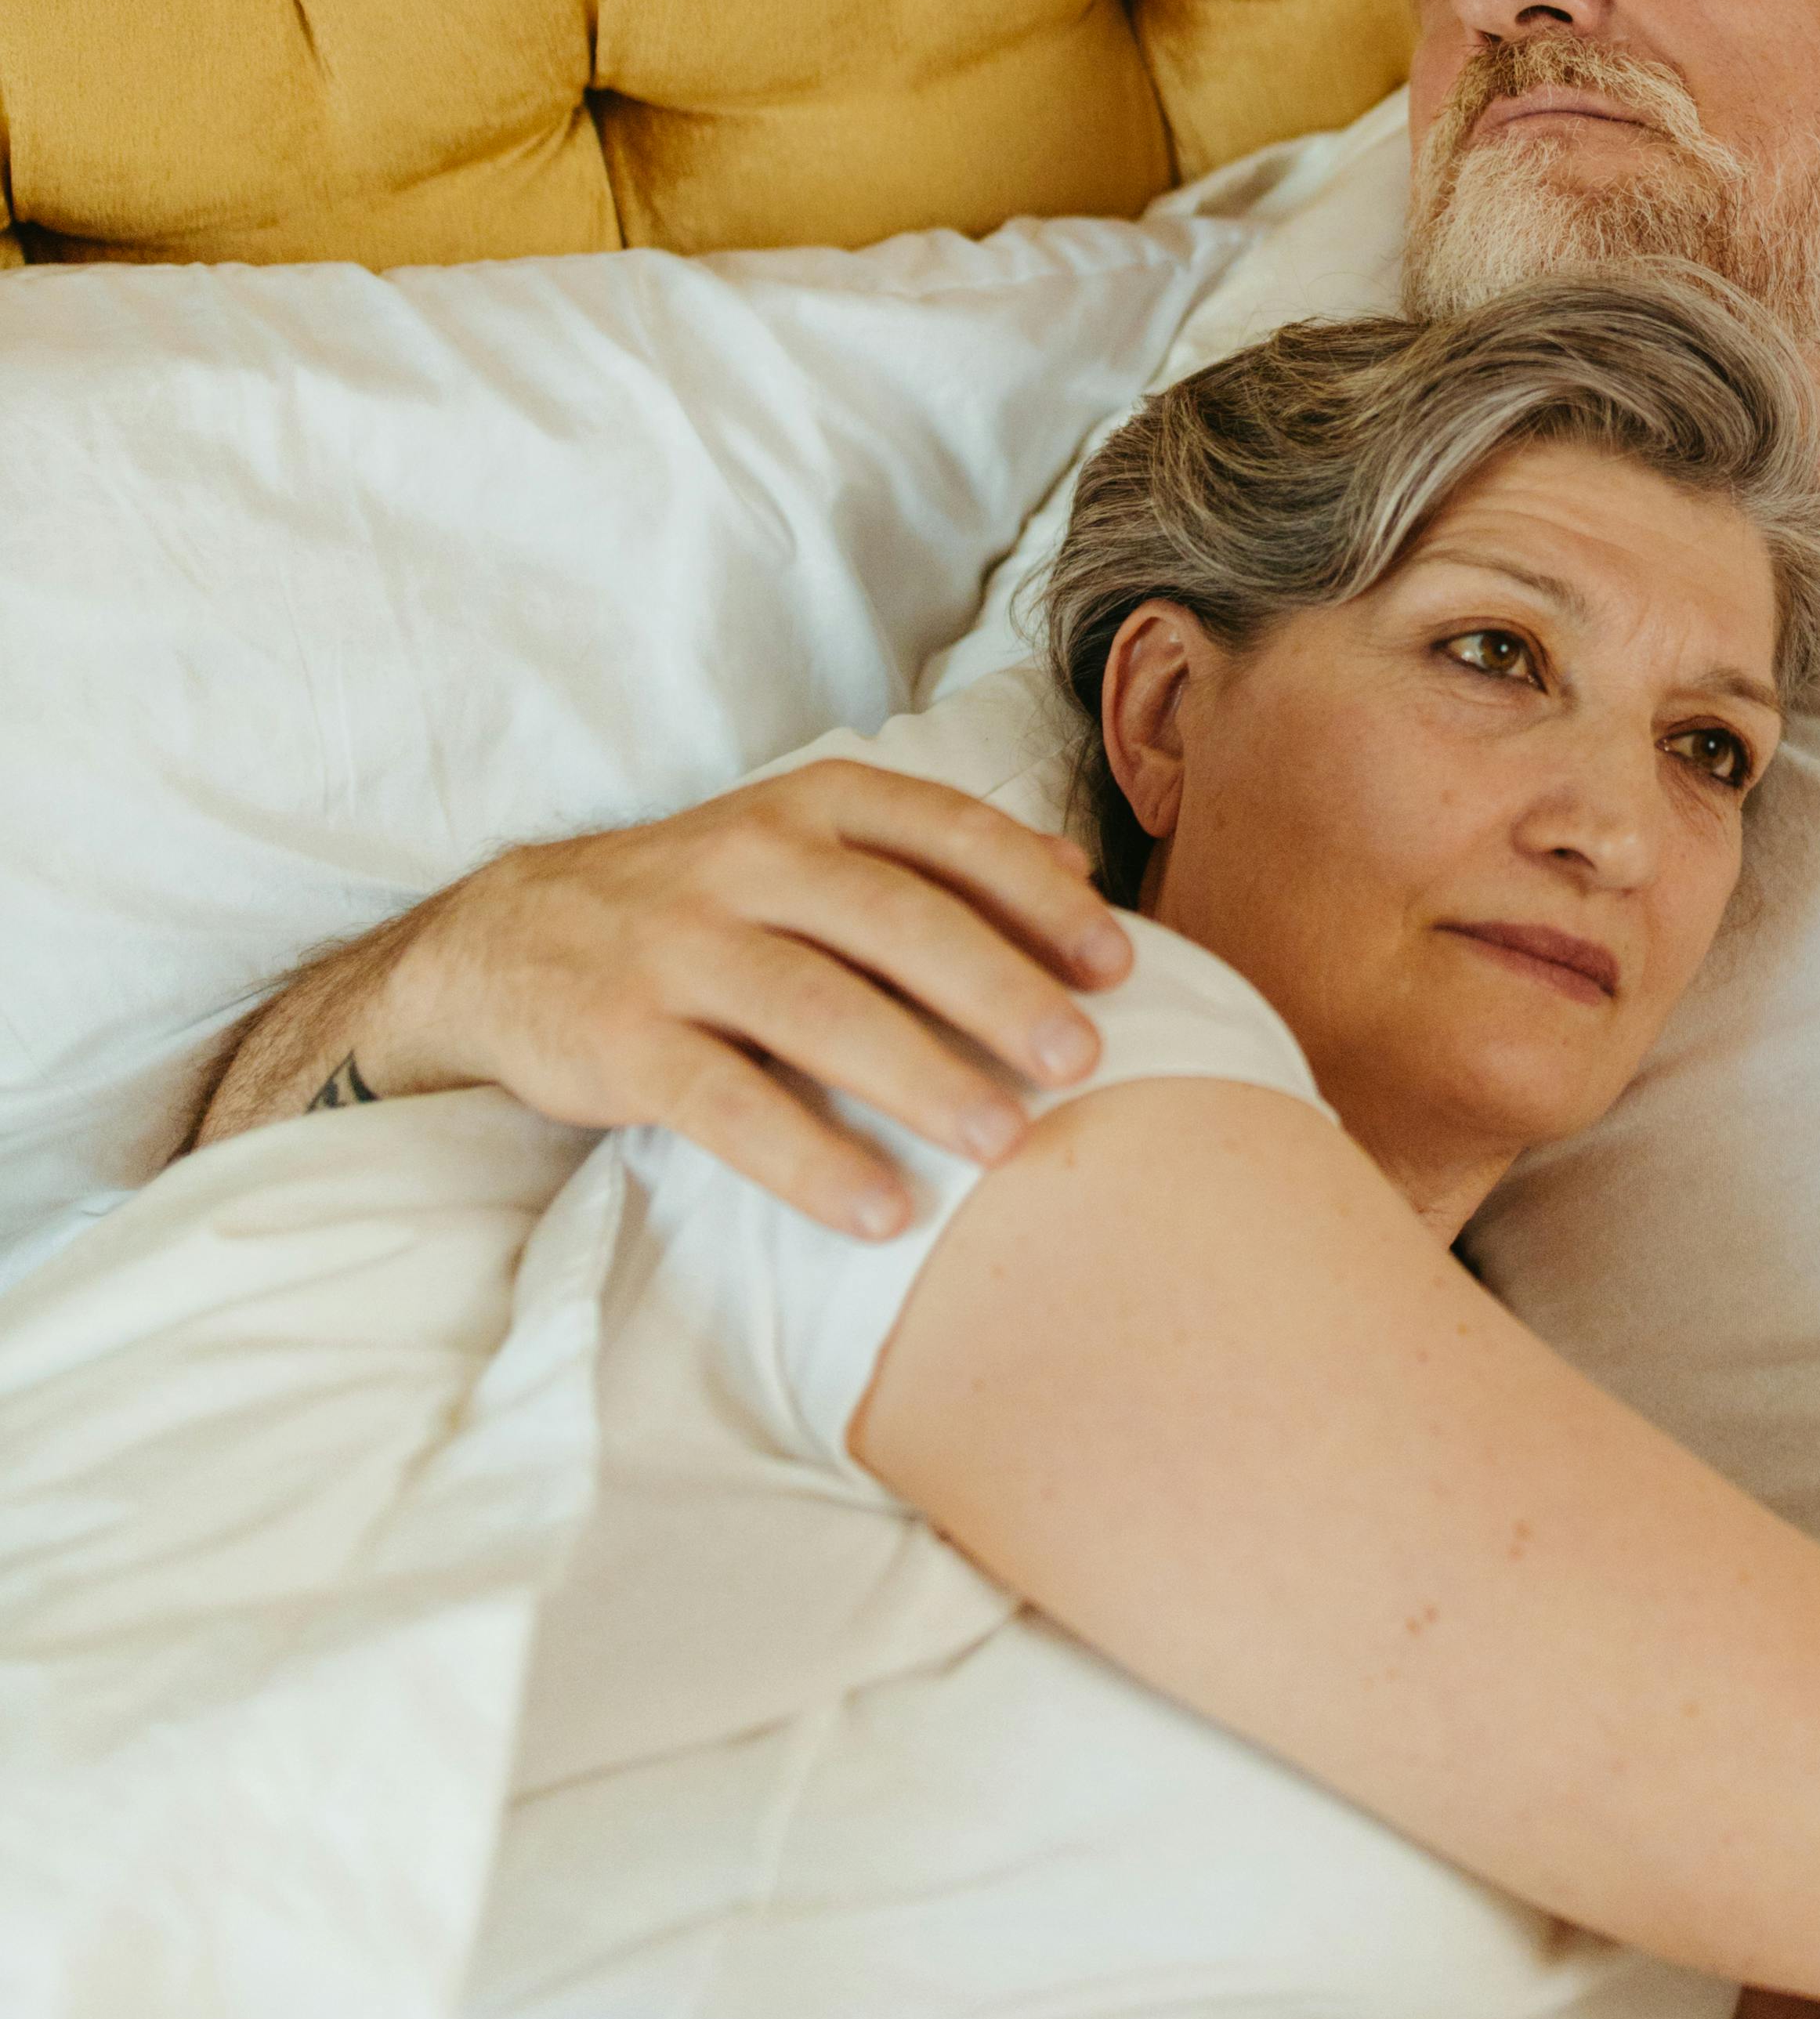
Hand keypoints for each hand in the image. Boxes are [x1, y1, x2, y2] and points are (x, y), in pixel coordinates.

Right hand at [242, 768, 1130, 1232]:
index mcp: (806, 806)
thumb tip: (1074, 877)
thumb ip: (928, 856)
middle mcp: (745, 861)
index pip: (942, 833)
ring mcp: (677, 949)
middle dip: (997, 992)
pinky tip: (882, 1212)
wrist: (502, 943)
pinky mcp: (621, 1041)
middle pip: (894, 921)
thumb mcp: (801, 843)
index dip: (1036, 897)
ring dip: (922, 1080)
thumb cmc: (697, 902)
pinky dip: (810, 1160)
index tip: (1118, 964)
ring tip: (1007, 1144)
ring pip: (819, 1010)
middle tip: (1084, 1061)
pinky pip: (728, 1104)